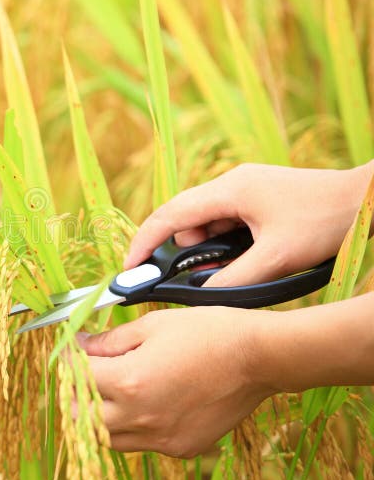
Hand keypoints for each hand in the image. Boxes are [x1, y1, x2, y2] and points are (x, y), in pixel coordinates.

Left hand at [78, 306, 273, 457]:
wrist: (259, 358)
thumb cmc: (208, 333)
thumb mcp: (152, 326)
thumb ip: (111, 341)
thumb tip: (82, 345)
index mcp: (130, 382)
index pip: (78, 378)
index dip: (68, 361)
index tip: (70, 351)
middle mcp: (141, 417)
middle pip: (83, 417)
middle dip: (75, 394)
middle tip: (83, 374)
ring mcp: (162, 438)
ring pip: (110, 438)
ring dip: (100, 416)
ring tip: (110, 391)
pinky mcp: (182, 447)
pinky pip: (143, 444)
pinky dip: (134, 427)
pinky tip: (146, 403)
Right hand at [123, 162, 373, 285]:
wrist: (367, 198)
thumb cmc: (325, 221)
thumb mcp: (276, 258)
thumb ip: (233, 279)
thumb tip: (200, 296)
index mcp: (229, 190)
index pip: (171, 214)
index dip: (145, 241)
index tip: (130, 267)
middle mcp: (231, 183)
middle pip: (185, 217)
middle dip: (180, 250)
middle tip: (183, 280)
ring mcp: (245, 188)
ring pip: (207, 222)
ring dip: (208, 249)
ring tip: (229, 270)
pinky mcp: (257, 197)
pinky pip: (226, 221)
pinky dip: (225, 243)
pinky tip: (244, 258)